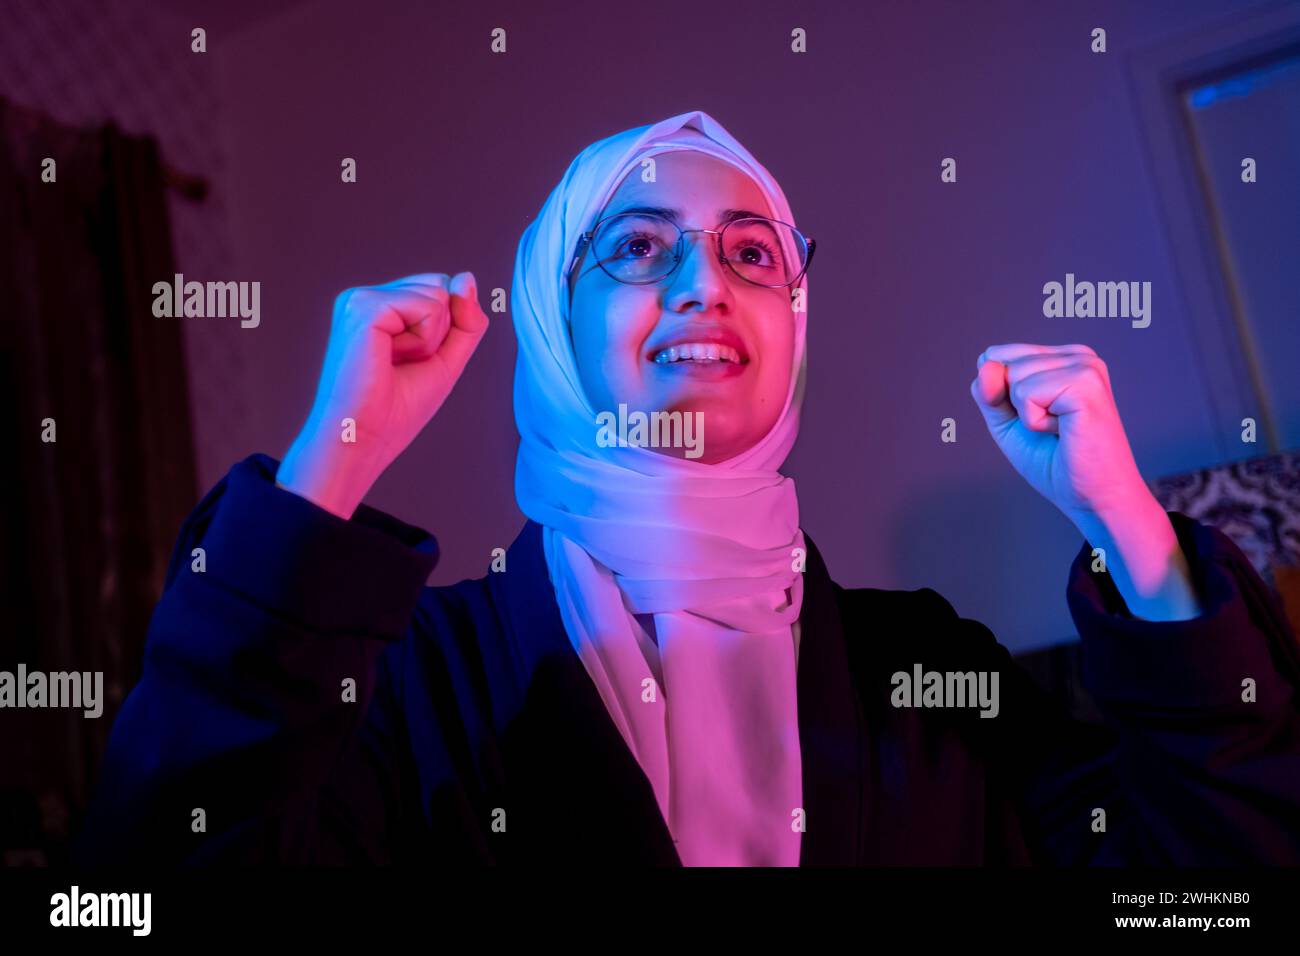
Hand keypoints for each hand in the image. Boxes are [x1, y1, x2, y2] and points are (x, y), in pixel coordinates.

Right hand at [277, 272, 489, 517]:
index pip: (441, 292)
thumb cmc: (395, 410)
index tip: (413, 363)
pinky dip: (424, 341)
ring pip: (438, 295)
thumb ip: (465, 320)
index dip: (445, 331)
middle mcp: (366, 298)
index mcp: (379, 308)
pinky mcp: (364, 306)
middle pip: (443, 287)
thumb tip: (467, 277)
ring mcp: (361, 299)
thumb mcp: (446, 360)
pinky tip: (390, 359)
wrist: (363, 439)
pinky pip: (429, 306)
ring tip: (394, 363)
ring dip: (430, 340)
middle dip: (440, 333)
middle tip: (403, 365)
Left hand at [969, 343, 1148, 525]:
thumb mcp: (1006, 423)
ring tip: (1060, 430)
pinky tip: (1065, 430)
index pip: (996, 356)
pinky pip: (1026, 393)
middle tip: (1051, 429)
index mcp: (1062, 359)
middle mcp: (1077, 355)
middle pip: (1000, 363)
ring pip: (1012, 376)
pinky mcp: (1085, 382)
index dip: (999, 396)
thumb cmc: (1055, 463)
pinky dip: (1034, 422)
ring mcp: (1085, 365)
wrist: (1093, 498)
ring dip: (1026, 415)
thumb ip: (988, 392)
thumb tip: (986, 363)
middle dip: (1013, 406)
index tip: (1036, 419)